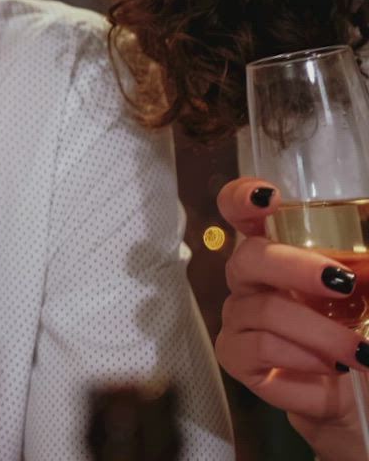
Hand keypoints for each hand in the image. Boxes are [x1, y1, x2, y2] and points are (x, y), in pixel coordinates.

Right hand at [216, 178, 367, 459]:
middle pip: (248, 256)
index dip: (242, 198)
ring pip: (261, 309)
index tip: (269, 198)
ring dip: (319, 331)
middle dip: (295, 267)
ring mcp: (240, 316)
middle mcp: (254, 278)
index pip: (241, 211)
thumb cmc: (366, 331)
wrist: (365, 395)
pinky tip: (328, 369)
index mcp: (283, 249)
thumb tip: (361, 258)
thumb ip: (365, 262)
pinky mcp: (236, 356)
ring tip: (360, 352)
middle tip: (342, 283)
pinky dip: (298, 357)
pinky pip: (255, 347)